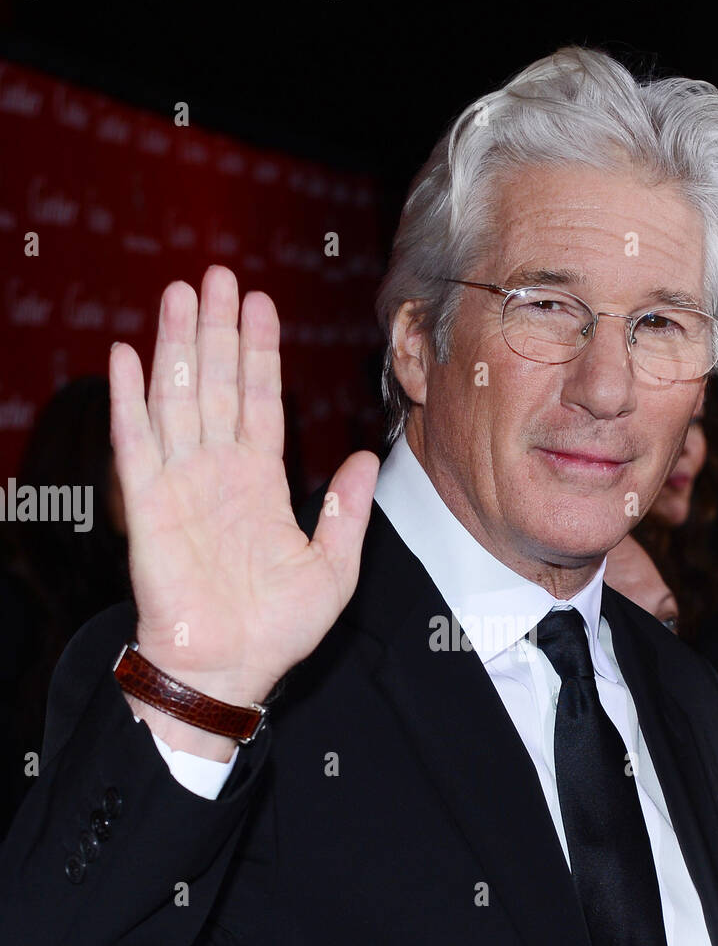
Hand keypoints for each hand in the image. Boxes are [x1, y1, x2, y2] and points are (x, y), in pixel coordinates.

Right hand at [109, 266, 378, 755]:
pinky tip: (126, 355)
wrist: (231, 670)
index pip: (261, 402)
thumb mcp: (333, 568)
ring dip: (178, 345)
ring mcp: (181, 484)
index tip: (262, 303)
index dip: (261, 353)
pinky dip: (130, 399)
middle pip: (218, 385)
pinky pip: (136, 443)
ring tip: (180, 293)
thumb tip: (363, 456)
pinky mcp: (148, 505)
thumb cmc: (279, 629)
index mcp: (261, 482)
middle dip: (218, 329)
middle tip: (218, 275)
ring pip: (179, 398)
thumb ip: (346, 510)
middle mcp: (219, 472)